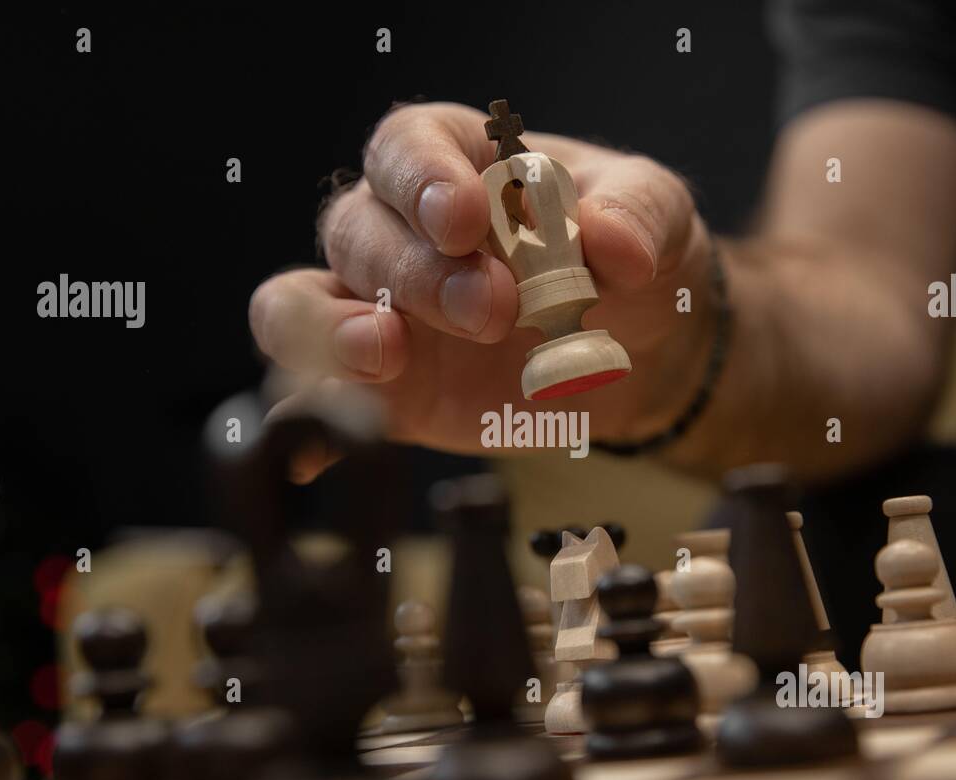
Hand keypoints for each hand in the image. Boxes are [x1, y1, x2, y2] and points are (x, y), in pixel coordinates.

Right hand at [248, 102, 713, 478]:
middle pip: (360, 232)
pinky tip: (307, 456)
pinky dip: (305, 429)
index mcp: (457, 163)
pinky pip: (318, 402)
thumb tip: (612, 245)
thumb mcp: (655, 215)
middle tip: (494, 310)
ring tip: (382, 354)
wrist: (639, 346)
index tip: (460, 218)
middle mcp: (399, 231)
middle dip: (417, 272)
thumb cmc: (630, 256)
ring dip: (328, 331)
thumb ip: (634, 216)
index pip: (405, 148)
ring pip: (300, 304)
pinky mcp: (389, 392)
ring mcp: (381, 313)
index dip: (420, 178)